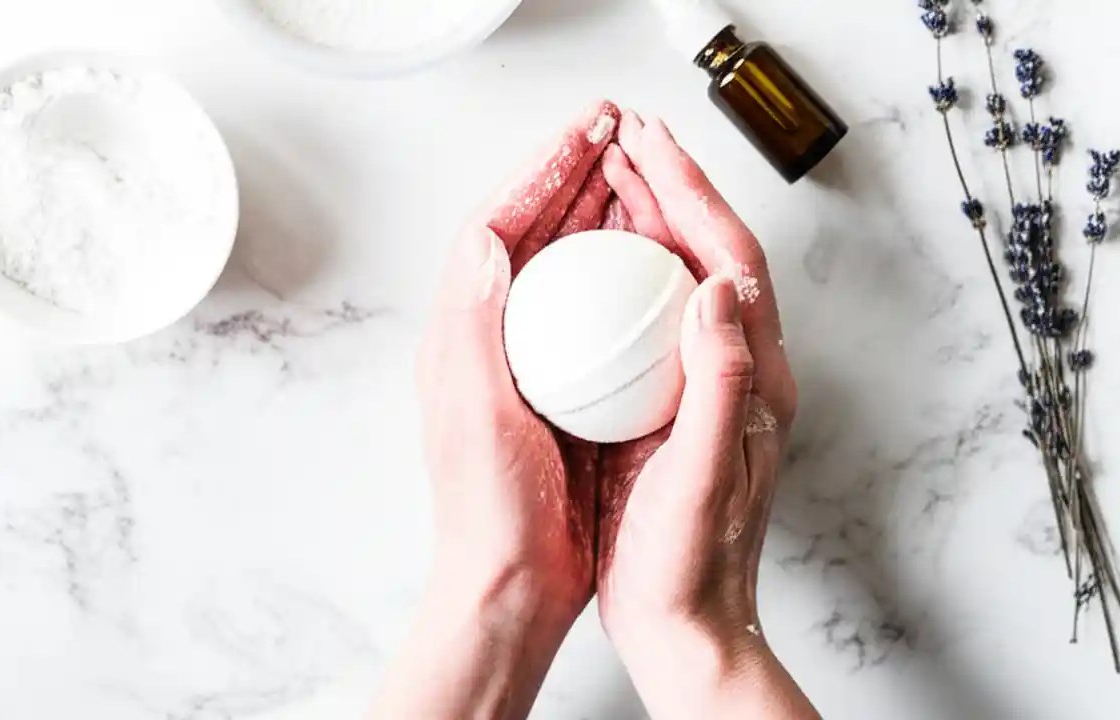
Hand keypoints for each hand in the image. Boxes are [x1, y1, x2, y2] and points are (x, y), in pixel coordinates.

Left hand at [370, 102, 620, 719]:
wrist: (513, 585)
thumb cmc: (487, 510)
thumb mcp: (472, 411)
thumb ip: (473, 321)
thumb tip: (485, 235)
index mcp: (462, 331)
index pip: (497, 225)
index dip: (542, 169)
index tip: (588, 130)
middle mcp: (493, 337)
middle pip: (532, 233)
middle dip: (573, 175)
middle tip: (619, 131)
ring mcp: (531, 362)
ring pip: (566, 266)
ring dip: (598, 213)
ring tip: (639, 172)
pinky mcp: (565, 390)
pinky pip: (595, 312)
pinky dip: (620, 274)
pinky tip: (656, 261)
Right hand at [595, 112, 815, 718]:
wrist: (684, 625)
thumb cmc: (689, 564)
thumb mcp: (704, 476)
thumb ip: (720, 386)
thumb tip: (716, 292)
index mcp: (754, 379)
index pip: (729, 260)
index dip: (692, 193)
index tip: (650, 145)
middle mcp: (740, 372)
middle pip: (711, 252)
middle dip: (672, 186)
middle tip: (626, 137)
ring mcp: (708, 386)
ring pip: (684, 277)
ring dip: (652, 219)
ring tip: (611, 174)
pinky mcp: (676, 404)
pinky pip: (655, 315)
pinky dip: (630, 270)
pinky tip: (595, 259)